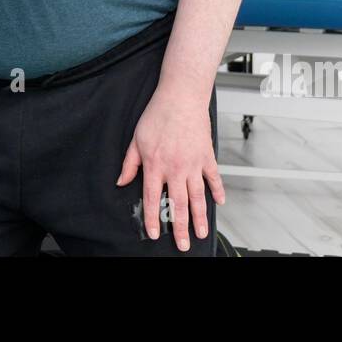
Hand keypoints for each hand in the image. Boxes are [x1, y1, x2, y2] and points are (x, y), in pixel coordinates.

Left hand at [117, 89, 224, 250]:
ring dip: (200, 217)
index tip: (155, 233)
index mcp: (155, 165)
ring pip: (197, 197)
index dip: (153, 219)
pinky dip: (217, 191)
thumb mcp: (136, 139)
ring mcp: (193, 164)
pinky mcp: (206, 156)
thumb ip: (129, 163)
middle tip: (184, 244)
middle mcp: (175, 168)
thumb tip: (122, 182)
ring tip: (202, 233)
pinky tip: (219, 203)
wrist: (181, 97)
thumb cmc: (157, 115)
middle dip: (180, 228)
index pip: (153, 199)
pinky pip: (213, 178)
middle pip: (178, 205)